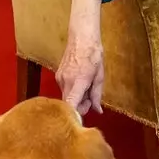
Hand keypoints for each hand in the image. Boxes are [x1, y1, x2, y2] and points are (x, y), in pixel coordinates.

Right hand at [57, 0, 105, 115]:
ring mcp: (60, 78)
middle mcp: (65, 82)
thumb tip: (97, 111)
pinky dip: (73, 91)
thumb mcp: (99, 77)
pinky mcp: (58, 75)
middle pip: (69, 104)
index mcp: (78, 82)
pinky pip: (65, 89)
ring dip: (77, 98)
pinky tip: (80, 84)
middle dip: (79, 107)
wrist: (82, 38)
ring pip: (67, 97)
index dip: (75, 116)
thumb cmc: (93, 55)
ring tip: (87, 88)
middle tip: (90, 101)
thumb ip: (96, 95)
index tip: (82, 120)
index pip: (71, 105)